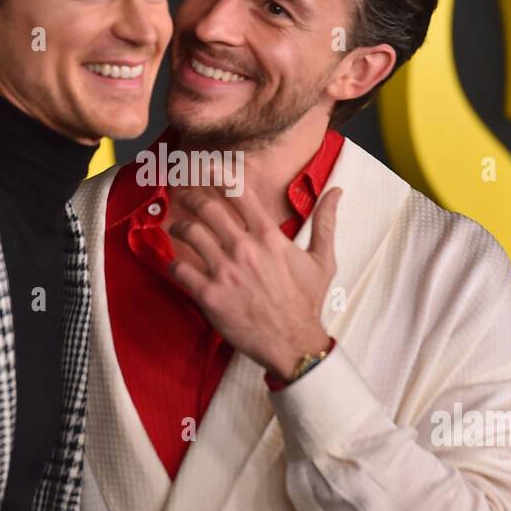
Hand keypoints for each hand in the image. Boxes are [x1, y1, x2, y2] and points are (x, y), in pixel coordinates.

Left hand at [166, 179, 339, 378]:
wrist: (293, 343)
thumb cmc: (306, 302)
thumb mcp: (322, 260)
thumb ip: (325, 222)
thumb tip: (337, 192)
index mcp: (269, 236)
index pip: (239, 192)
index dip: (219, 174)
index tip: (207, 167)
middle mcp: (245, 249)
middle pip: (207, 207)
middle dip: (191, 196)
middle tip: (183, 194)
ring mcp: (225, 271)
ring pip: (190, 233)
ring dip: (178, 224)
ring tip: (176, 225)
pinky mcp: (210, 295)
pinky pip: (180, 268)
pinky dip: (173, 261)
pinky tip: (174, 260)